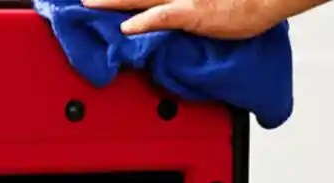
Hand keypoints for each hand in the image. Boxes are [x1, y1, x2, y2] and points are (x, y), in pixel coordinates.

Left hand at [83, 0, 318, 38]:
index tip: (103, 1)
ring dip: (113, 1)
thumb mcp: (205, 6)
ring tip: (89, 3)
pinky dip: (144, 22)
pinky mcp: (194, 11)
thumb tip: (161, 17)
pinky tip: (126, 27)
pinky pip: (163, 15)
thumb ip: (179, 11)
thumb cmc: (244, 2)